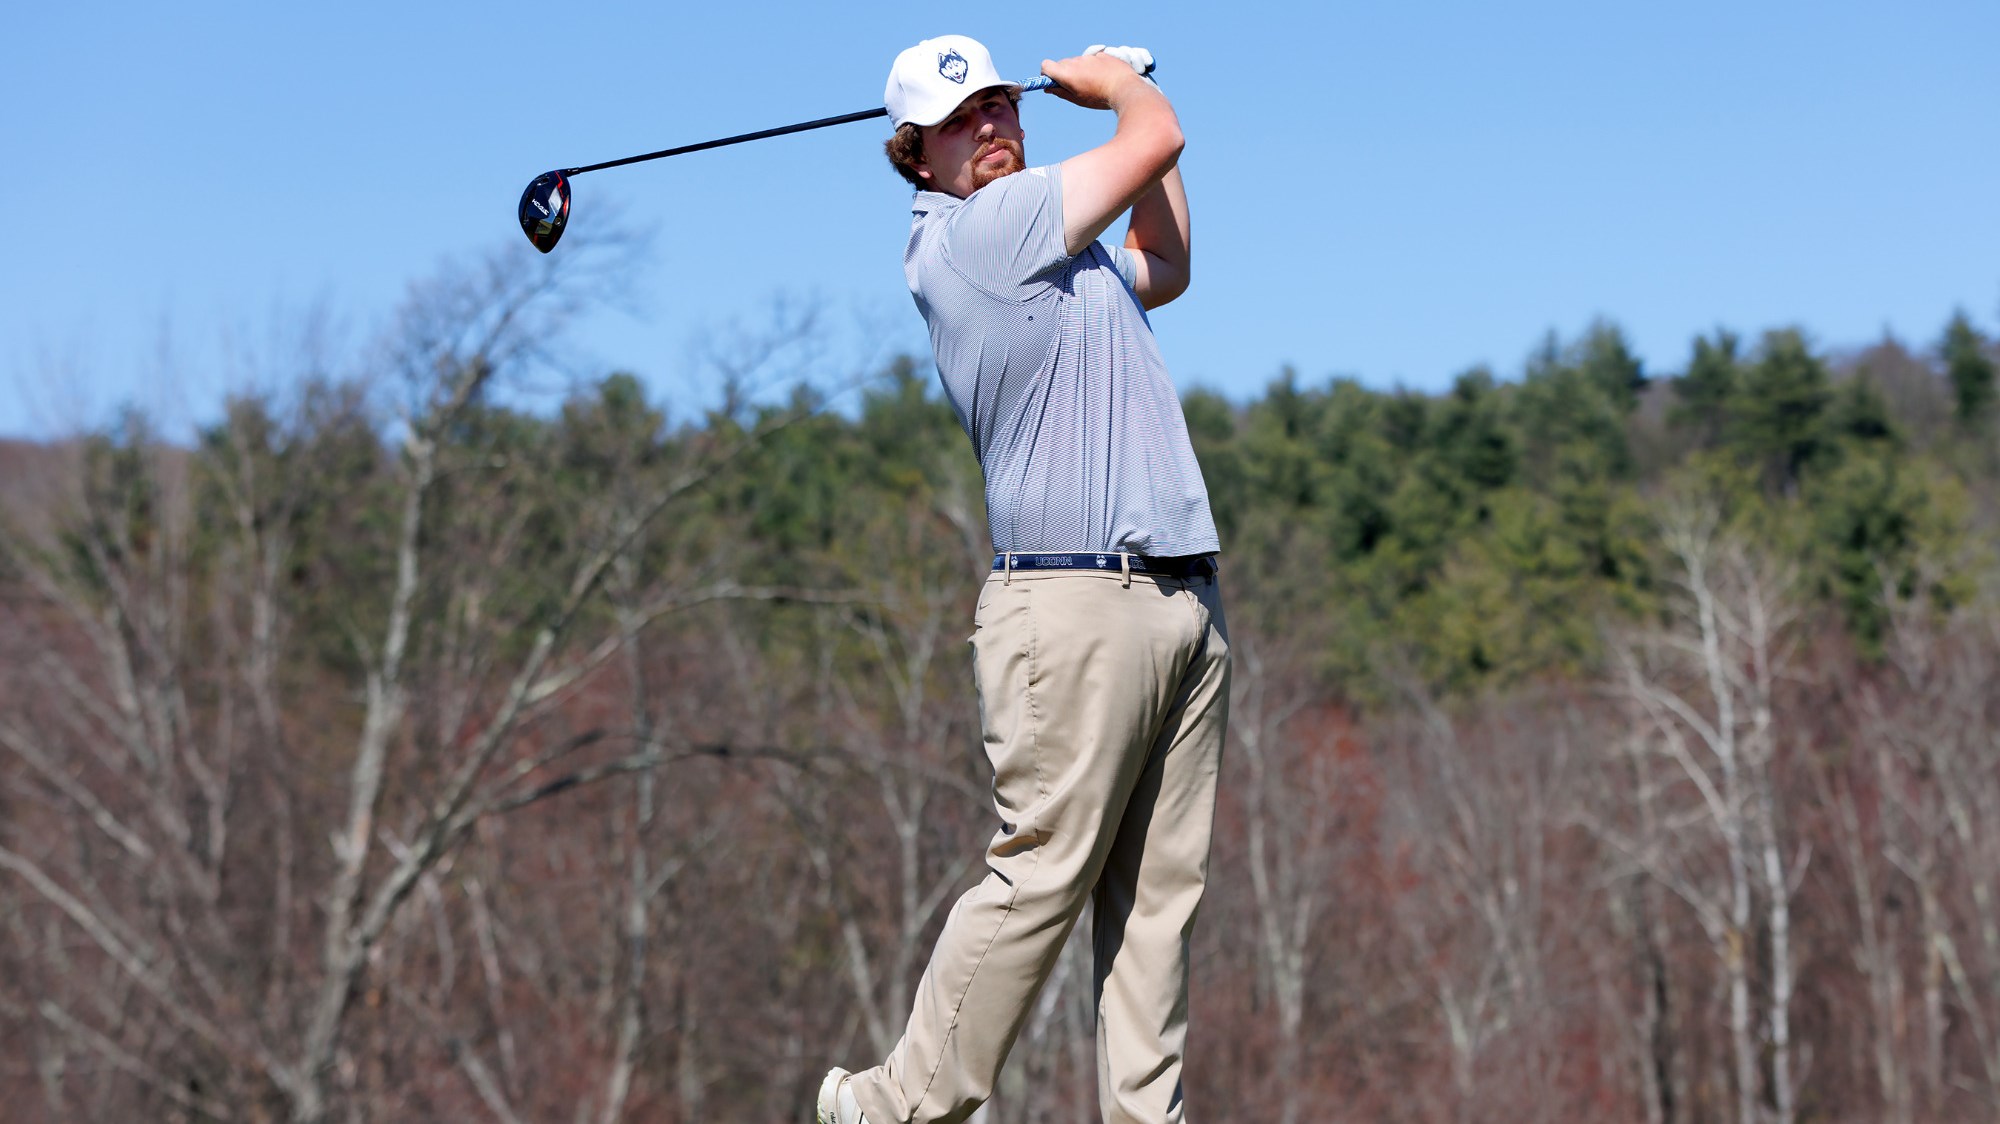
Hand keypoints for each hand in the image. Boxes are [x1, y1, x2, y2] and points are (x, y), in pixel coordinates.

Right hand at [1040, 51, 1160, 110]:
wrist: (1124, 88)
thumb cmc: (1099, 98)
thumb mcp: (1077, 99)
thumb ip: (1060, 92)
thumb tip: (1048, 87)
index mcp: (1067, 73)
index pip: (1046, 65)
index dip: (1047, 73)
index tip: (1053, 81)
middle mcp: (1076, 62)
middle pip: (1062, 64)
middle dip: (1065, 73)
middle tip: (1076, 86)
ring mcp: (1089, 56)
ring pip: (1078, 61)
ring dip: (1081, 69)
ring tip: (1094, 83)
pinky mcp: (1102, 54)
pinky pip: (1093, 59)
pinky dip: (1094, 66)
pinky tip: (1104, 77)